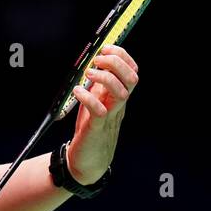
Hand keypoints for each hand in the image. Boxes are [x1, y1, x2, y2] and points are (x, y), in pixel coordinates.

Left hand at [68, 44, 138, 183]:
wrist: (88, 162)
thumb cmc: (91, 129)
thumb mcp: (96, 101)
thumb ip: (98, 84)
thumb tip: (93, 61)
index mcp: (119, 96)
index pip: (132, 71)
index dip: (123, 56)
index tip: (106, 48)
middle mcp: (118, 105)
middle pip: (132, 79)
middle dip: (116, 63)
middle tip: (97, 60)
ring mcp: (110, 117)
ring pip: (122, 93)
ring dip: (104, 78)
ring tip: (88, 74)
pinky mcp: (97, 128)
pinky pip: (99, 111)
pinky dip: (88, 97)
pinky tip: (78, 91)